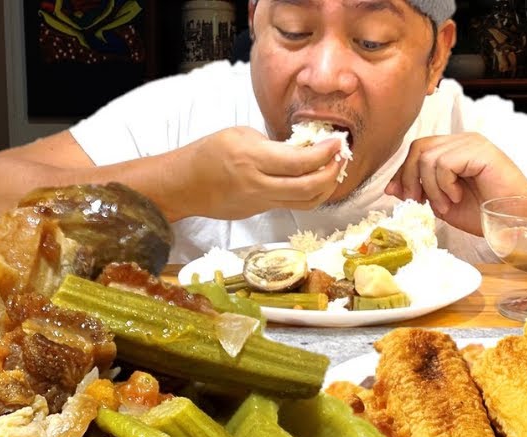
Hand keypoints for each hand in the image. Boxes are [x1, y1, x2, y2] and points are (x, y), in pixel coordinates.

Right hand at [175, 127, 346, 220]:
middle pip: (308, 187)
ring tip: (334, 170)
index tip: (338, 142)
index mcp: (252, 158)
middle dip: (333, 172)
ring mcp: (260, 202)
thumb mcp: (240, 135)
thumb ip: (272, 144)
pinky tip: (315, 179)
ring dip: (327, 187)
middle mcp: (258, 183)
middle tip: (342, 156)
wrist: (184, 185)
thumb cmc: (208, 153)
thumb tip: (302, 150)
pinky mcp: (260, 212)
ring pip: (306, 202)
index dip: (325, 153)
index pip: (299, 161)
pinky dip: (310, 193)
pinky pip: (293, 205)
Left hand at [385, 133, 526, 234]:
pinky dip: (444, 185)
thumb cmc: (484, 215)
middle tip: (419, 202)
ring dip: (430, 187)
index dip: (403, 172)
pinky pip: (444, 163)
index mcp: (455, 150)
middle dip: (410, 178)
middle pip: (418, 148)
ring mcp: (472, 143)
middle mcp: (463, 141)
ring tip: (445, 204)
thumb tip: (391, 188)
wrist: (513, 221)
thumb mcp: (442, 204)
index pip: (418, 150)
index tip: (399, 195)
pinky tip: (457, 197)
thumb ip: (420, 192)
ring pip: (428, 157)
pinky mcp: (479, 150)